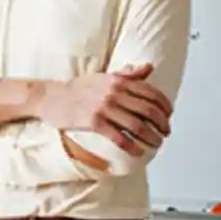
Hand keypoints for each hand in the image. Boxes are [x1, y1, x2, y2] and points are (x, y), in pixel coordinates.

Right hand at [41, 63, 172, 155]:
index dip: (164, 105)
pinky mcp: (94, 123)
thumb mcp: (104, 77)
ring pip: (137, 126)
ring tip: (157, 143)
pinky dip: (132, 146)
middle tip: (166, 132)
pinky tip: (138, 152)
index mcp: (118, 81)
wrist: (52, 97)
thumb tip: (148, 67)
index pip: (150, 92)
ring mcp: (104, 108)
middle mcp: (113, 93)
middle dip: (162, 123)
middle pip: (148, 110)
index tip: (169, 115)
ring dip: (151, 137)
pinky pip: (119, 137)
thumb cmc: (78, 88)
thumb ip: (127, 74)